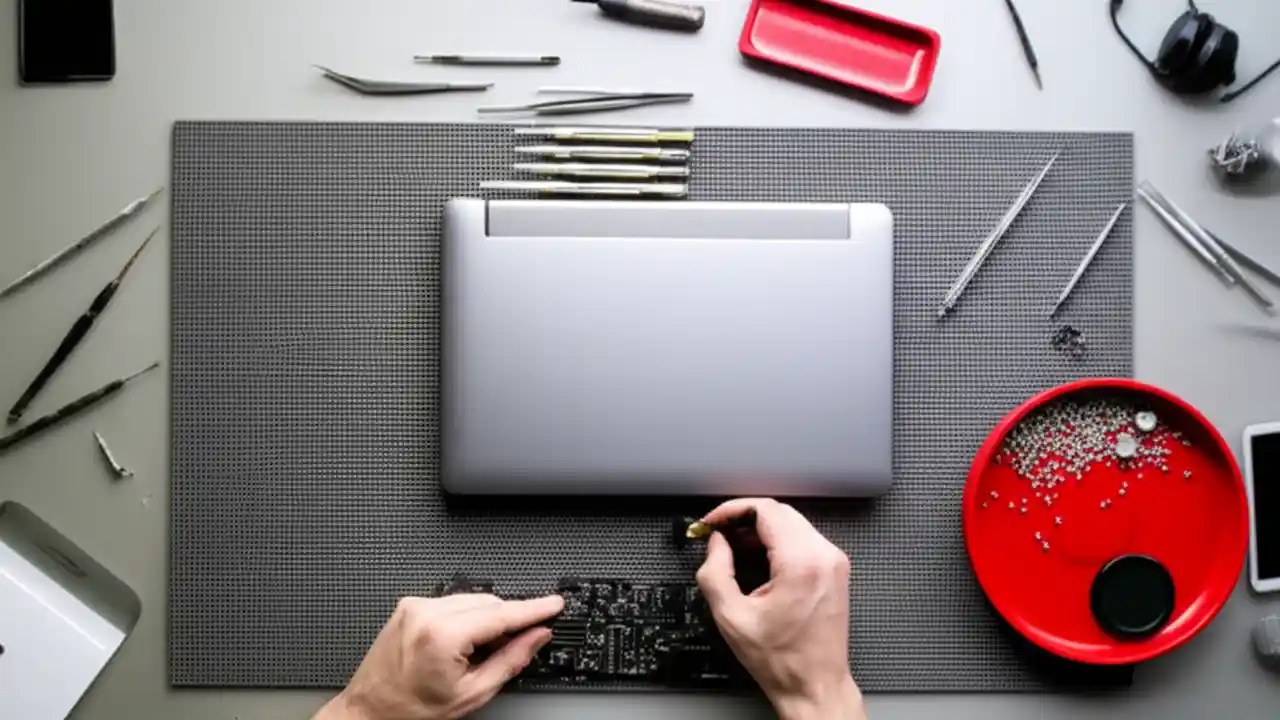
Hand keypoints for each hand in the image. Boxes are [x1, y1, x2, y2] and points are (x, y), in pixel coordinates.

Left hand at [315, 593, 563, 719]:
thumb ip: (510, 660)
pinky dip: (466, 618)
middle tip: (520, 643)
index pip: (501, 614)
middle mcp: (426, 612)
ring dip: (486, 619)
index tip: (553, 604)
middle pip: (488, 603)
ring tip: (479, 653)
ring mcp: (415, 606)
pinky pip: (452, 603)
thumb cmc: (411, 710)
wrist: (370, 710)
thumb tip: (536, 636)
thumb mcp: (472, 693)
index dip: (533, 609)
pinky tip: (462, 643)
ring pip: (471, 600)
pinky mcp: (409, 606)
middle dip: (508, 620)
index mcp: (442, 634)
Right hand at [696, 498, 864, 719]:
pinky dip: (777, 540)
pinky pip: (802, 538)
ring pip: (791, 522)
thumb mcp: (732, 616)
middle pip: (779, 512)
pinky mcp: (834, 570)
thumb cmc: (782, 660)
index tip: (712, 522)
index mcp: (802, 563)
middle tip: (718, 534)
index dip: (732, 510)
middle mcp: (824, 556)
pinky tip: (757, 557)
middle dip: (744, 518)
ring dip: (760, 528)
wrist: (814, 684)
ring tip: (734, 547)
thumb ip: (715, 572)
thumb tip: (715, 544)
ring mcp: (833, 562)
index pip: (765, 510)